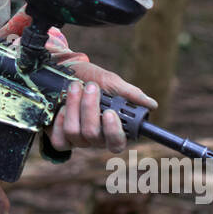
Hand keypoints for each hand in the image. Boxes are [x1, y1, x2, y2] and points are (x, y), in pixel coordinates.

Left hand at [1, 12, 156, 152]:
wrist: (63, 70)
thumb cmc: (89, 77)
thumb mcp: (110, 82)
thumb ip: (129, 94)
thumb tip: (152, 105)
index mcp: (111, 128)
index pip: (117, 143)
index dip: (114, 131)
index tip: (110, 112)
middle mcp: (95, 138)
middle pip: (93, 135)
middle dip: (89, 108)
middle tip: (90, 86)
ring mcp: (76, 140)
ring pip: (75, 133)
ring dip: (74, 106)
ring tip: (75, 87)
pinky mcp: (60, 138)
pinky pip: (60, 140)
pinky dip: (60, 121)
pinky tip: (62, 107)